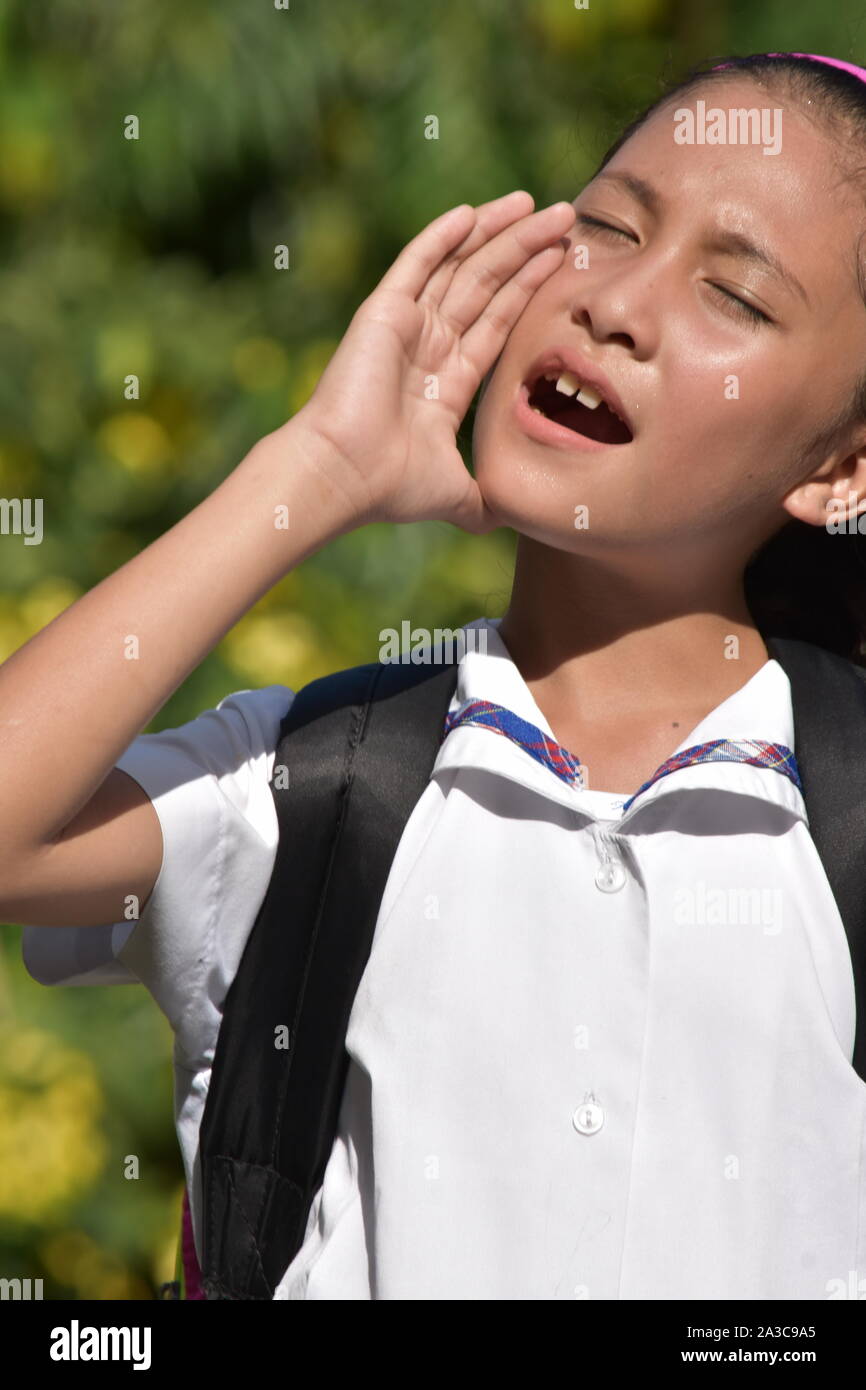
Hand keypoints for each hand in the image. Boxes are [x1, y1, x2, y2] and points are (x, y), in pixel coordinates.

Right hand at [289, 191, 575, 531]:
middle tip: (562, 216)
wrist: (345, 477)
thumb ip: (483, 501)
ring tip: (534, 204)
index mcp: (446, 381)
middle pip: (485, 285)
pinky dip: (443, 237)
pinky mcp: (383, 313)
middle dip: (524, 250)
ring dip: (496, 233)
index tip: (559, 260)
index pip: (496, 322)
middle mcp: (427, 347)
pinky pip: (417, 264)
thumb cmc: (392, 489)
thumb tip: (507, 521)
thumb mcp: (456, 494)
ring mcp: (404, 327)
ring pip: (459, 267)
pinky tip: (473, 212)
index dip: (527, 290)